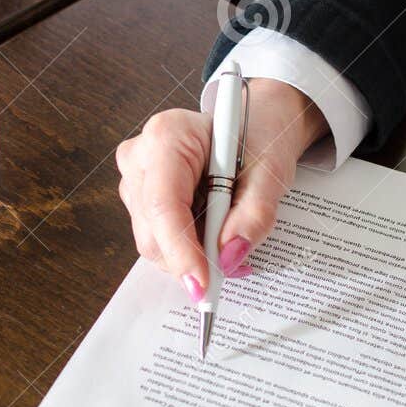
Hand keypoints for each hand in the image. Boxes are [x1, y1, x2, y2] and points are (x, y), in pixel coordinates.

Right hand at [114, 79, 327, 302]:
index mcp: (168, 135)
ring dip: (190, 253)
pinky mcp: (139, 195)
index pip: (163, 204)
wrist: (254, 122)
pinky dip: (186, 246)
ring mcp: (135, 176)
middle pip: (152, 230)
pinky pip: (156, 236)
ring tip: (228, 239)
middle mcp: (141, 155)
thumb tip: (228, 258)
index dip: (181, 251)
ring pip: (151, 240)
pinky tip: (211, 231)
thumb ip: (254, 215)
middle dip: (190, 258)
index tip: (204, 284)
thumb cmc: (260, 136)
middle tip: (231, 267)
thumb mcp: (271, 173)